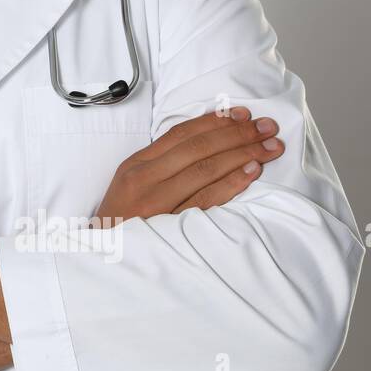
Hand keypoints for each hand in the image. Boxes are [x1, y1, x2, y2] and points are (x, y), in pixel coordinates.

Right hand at [93, 106, 284, 227]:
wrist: (101, 256)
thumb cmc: (121, 220)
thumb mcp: (131, 184)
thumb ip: (162, 165)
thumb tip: (206, 142)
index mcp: (136, 165)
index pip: (180, 134)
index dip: (214, 121)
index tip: (243, 114)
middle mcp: (145, 179)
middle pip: (197, 148)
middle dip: (237, 134)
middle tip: (267, 127)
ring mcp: (157, 203)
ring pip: (204, 170)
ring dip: (242, 154)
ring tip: (270, 147)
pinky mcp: (170, 226)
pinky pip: (206, 200)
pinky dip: (232, 184)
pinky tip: (252, 172)